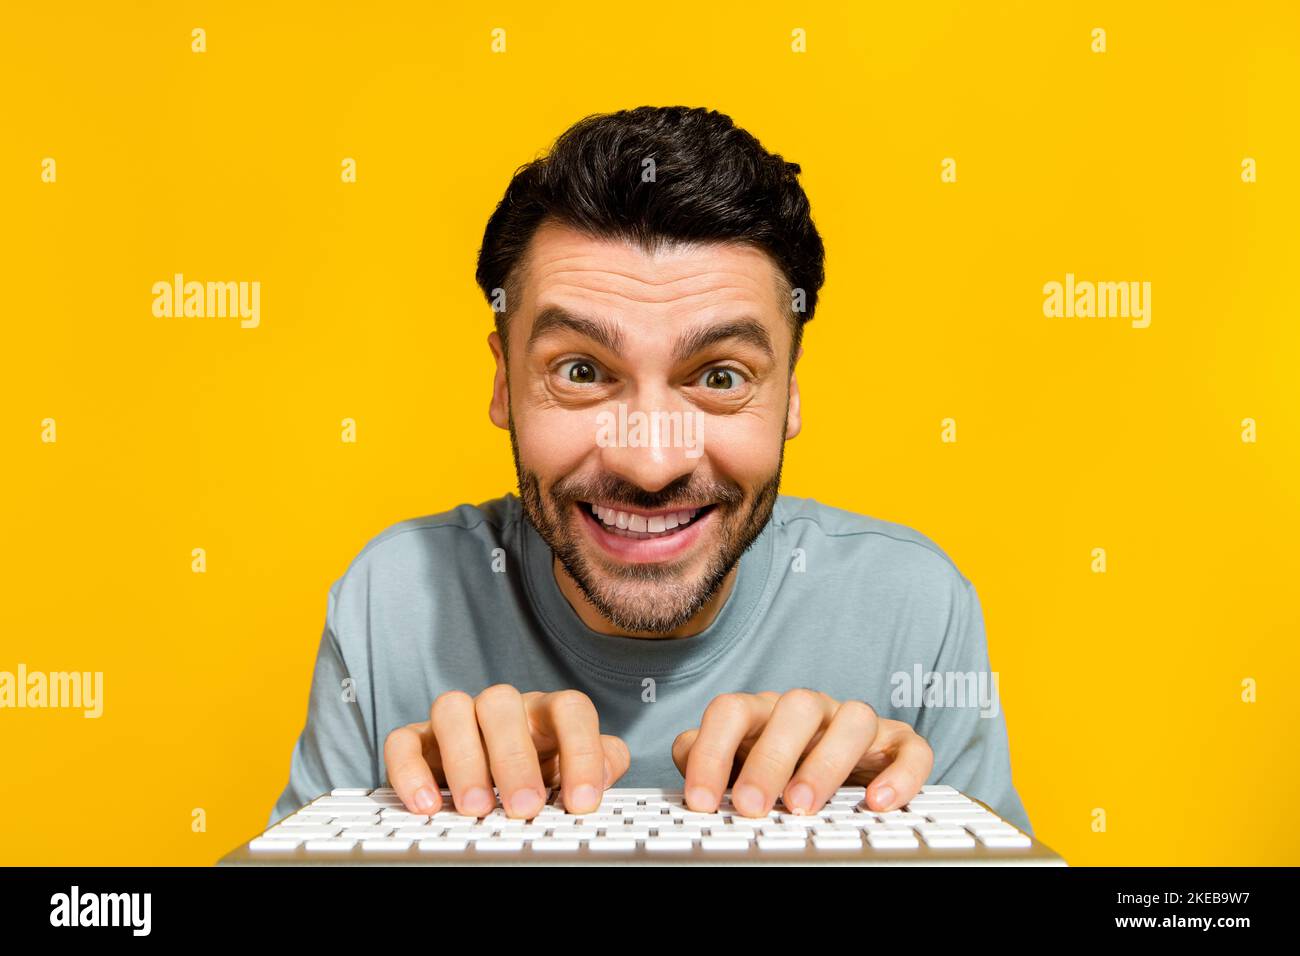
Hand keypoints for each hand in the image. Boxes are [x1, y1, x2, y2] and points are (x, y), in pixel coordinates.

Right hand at [383, 685, 630, 818]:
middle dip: (513, 758)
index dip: (581, 752)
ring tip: (476, 808)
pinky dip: (409, 770)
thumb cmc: (543, 771)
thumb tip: (603, 774)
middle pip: (502, 703)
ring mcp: (458, 719)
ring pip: (451, 708)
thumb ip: (602, 764)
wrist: (496, 781)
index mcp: (546, 711)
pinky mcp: (418, 741)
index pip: (570, 708)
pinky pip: (403, 740)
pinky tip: (425, 806)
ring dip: (463, 758)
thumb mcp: (577, 769)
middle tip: (524, 809)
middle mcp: (501, 707)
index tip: (583, 802)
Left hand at [671, 690, 932, 816]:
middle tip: (751, 806)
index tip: (700, 801)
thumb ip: (705, 756)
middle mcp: (811, 709)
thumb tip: (684, 752)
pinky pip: (909, 748)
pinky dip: (900, 774)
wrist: (841, 766)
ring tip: (803, 805)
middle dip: (770, 758)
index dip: (711, 752)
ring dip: (827, 762)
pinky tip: (879, 803)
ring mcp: (855, 721)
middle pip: (794, 708)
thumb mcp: (736, 761)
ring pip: (853, 718)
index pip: (731, 710)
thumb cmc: (777, 765)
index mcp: (764, 710)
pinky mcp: (899, 743)